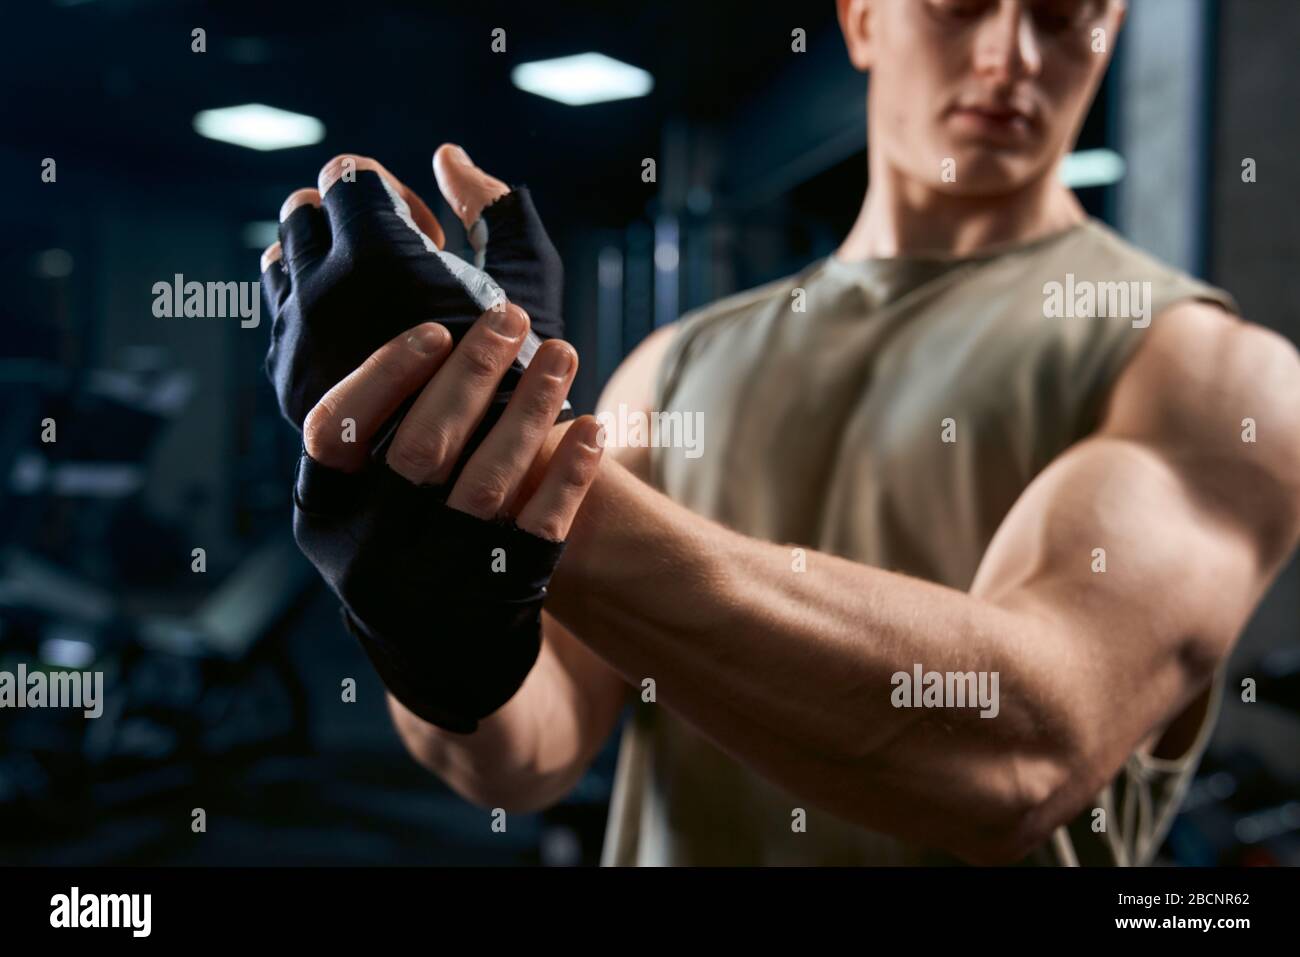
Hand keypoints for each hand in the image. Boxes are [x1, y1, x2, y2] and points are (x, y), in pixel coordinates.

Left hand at [261, 146, 564, 443]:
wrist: (480, 474)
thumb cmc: (516, 370)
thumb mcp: (527, 277)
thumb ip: (495, 204)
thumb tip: (447, 158)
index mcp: (376, 257)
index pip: (348, 176)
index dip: (393, 194)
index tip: (430, 236)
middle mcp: (320, 294)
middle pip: (303, 210)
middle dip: (350, 221)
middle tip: (400, 261)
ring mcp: (295, 340)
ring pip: (280, 261)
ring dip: (322, 261)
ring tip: (373, 297)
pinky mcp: (287, 380)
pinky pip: (281, 317)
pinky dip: (313, 310)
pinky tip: (363, 339)